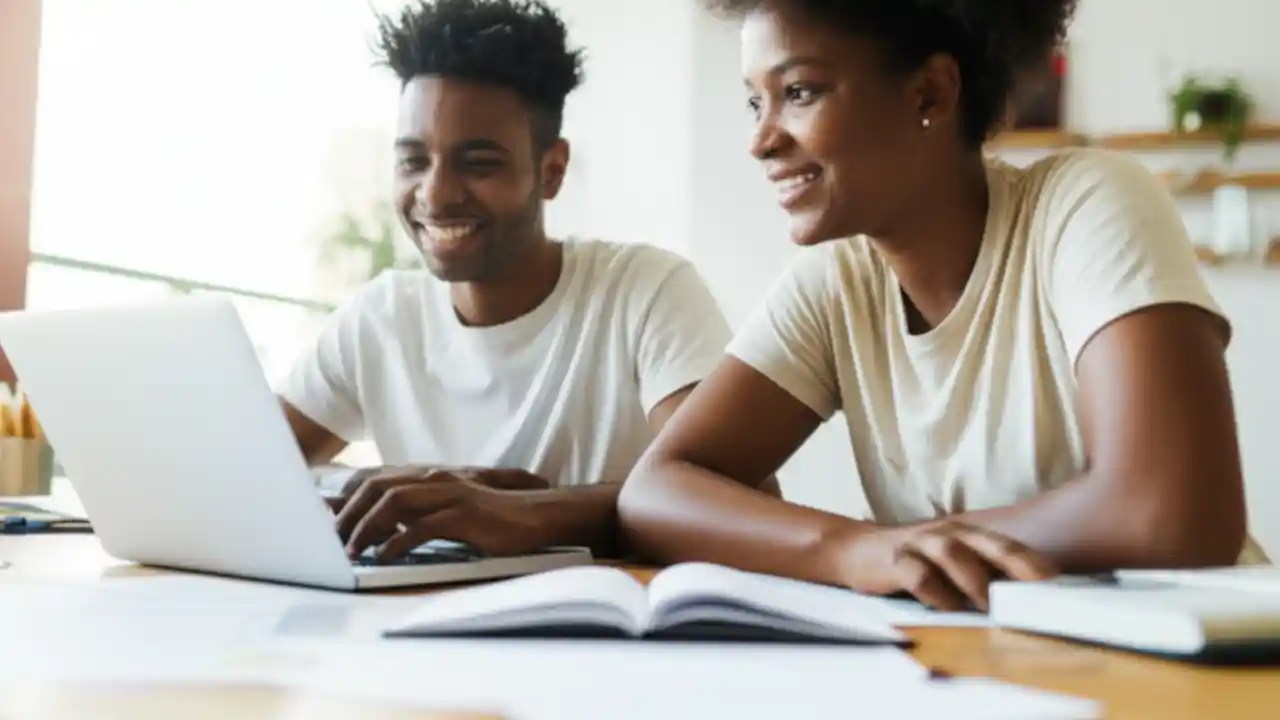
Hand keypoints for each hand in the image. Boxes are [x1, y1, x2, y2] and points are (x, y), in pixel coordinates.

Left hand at [333, 467, 552, 562]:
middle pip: (377, 488)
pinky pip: (421, 527)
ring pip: (394, 503)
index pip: (376, 479)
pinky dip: (398, 542)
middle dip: (350, 515)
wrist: (536, 516)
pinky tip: (385, 556)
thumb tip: (382, 528)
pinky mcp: (464, 514)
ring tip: (352, 551)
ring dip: (367, 528)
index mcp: (429, 477)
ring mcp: (449, 494)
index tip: (329, 521)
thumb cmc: (493, 518)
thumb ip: (418, 513)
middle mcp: (435, 479)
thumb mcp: (450, 510)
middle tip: (334, 542)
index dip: (348, 498)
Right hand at [843, 522, 1057, 611]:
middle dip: (1015, 563)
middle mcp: (946, 533)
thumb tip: (1022, 601)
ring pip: (952, 551)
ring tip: (989, 605)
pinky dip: (935, 594)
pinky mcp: (894, 561)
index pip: (1007, 546)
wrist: (855, 551)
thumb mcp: (948, 563)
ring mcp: (919, 544)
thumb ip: (980, 573)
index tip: (1058, 584)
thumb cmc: (913, 563)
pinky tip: (946, 609)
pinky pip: (917, 574)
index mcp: (965, 535)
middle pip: (987, 542)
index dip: (1033, 562)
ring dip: (974, 579)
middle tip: (1039, 587)